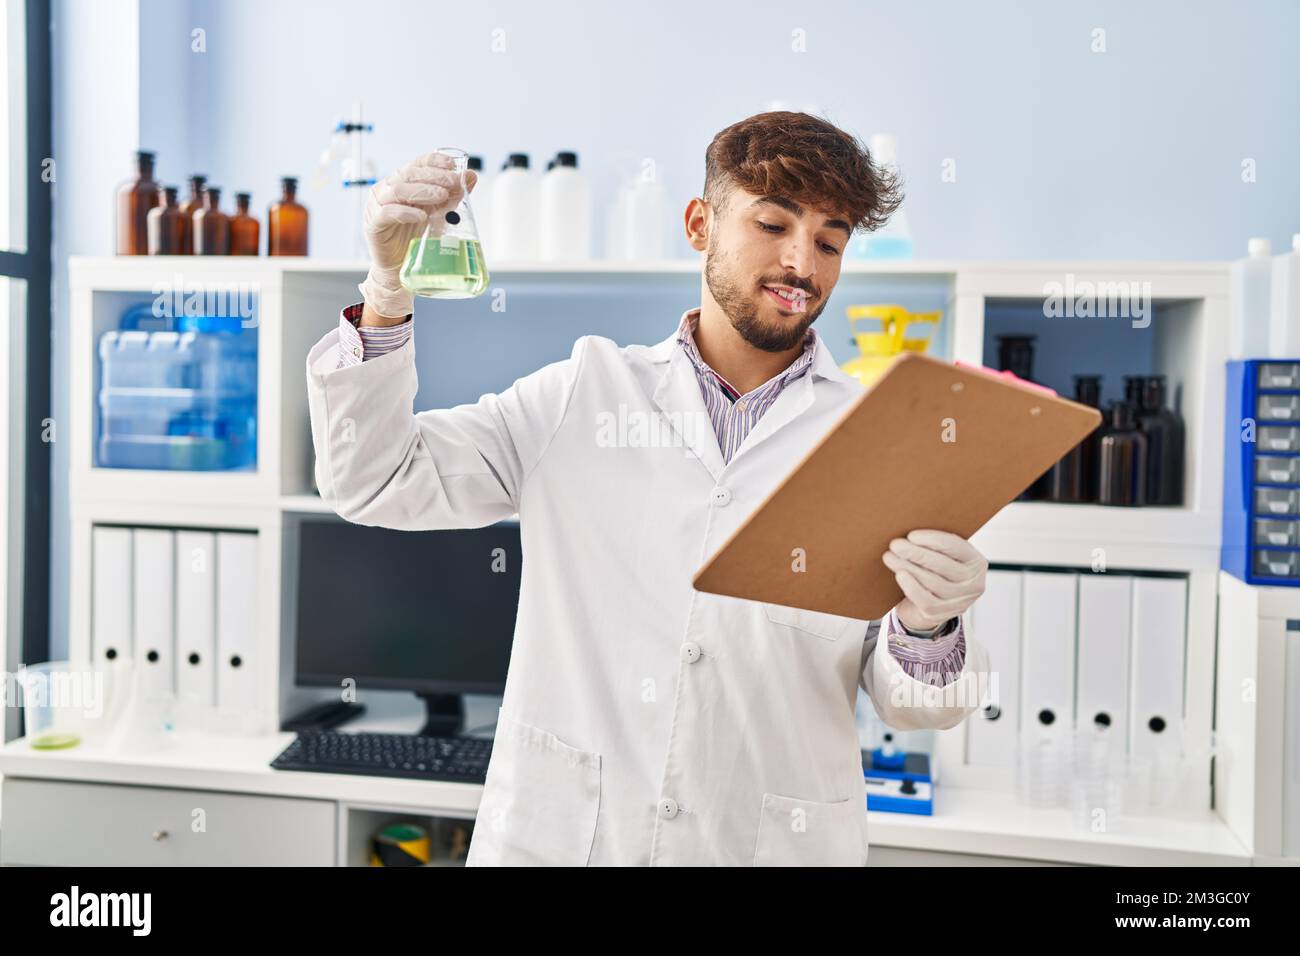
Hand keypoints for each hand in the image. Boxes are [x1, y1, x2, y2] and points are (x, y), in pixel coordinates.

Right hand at [358, 151, 478, 319]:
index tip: (452, 165)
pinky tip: (421, 216)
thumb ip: (452, 195)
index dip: (434, 161)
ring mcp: (377, 206)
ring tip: (442, 197)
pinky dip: (406, 212)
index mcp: (402, 183)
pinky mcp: (373, 224)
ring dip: (422, 191)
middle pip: (408, 174)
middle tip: (452, 182)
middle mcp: (387, 190)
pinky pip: (386, 213)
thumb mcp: (439, 213)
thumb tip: (471, 176)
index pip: (417, 163)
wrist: (400, 268)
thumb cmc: (416, 238)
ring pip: (397, 190)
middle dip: (433, 176)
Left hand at [881, 529, 987, 631]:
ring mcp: (960, 602)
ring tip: (890, 557)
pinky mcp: (943, 615)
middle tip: (895, 544)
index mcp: (976, 562)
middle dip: (916, 553)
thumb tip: (911, 525)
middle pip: (943, 565)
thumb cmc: (933, 571)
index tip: (911, 535)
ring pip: (933, 583)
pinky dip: (912, 587)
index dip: (932, 540)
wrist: (925, 605)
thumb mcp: (942, 556)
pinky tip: (900, 575)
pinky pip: (927, 601)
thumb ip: (935, 544)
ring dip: (909, 567)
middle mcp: (974, 583)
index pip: (956, 547)